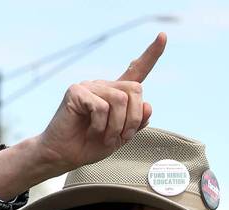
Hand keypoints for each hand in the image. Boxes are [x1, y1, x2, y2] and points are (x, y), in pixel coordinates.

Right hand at [0, 34, 166, 199]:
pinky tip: (91, 130)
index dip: (152, 54)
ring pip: (120, 99)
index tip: (163, 36)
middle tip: (121, 136)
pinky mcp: (76, 91)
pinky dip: (100, 125)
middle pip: (135, 90)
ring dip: (117, 126)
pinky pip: (101, 107)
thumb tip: (148, 105)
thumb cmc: (91, 144)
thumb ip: (137, 122)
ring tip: (105, 136)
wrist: (65, 155)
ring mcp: (90, 86)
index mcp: (118, 93)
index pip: (138, 70)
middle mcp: (104, 85)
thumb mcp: (122, 136)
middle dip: (133, 118)